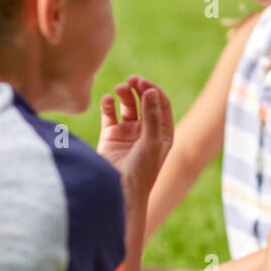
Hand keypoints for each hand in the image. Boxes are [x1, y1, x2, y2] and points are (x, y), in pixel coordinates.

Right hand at [97, 77, 173, 194]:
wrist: (119, 191)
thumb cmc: (142, 171)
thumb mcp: (151, 143)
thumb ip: (152, 117)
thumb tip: (151, 91)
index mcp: (162, 133)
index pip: (161, 104)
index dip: (154, 91)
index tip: (144, 83)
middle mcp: (146, 131)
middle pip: (144, 102)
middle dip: (139, 88)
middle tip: (132, 79)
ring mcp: (128, 133)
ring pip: (127, 105)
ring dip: (125, 94)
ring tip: (120, 88)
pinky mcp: (110, 135)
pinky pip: (109, 114)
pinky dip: (108, 104)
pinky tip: (108, 100)